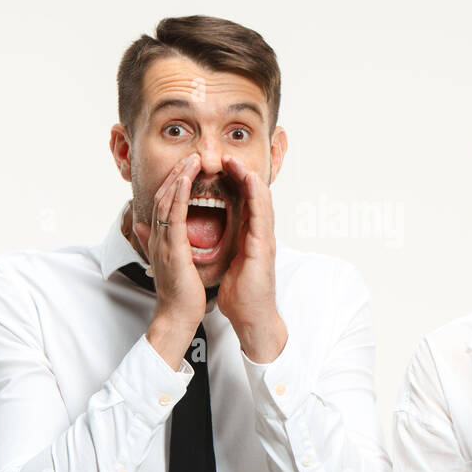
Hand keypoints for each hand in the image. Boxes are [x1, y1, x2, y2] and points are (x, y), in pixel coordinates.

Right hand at [133, 154, 206, 364]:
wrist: (178, 316)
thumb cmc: (178, 293)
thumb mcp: (166, 262)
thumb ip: (152, 242)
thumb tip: (140, 227)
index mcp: (159, 238)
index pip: (164, 203)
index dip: (173, 183)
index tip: (186, 167)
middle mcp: (157, 236)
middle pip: (163, 196)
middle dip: (176, 173)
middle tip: (190, 154)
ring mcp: (162, 241)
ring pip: (166, 201)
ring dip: (178, 177)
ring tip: (190, 159)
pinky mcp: (171, 248)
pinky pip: (172, 216)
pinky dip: (177, 196)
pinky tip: (184, 180)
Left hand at [216, 154, 286, 362]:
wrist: (251, 316)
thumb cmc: (240, 293)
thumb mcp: (226, 263)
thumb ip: (222, 246)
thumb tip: (207, 236)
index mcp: (249, 237)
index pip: (242, 203)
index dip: (233, 184)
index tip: (219, 167)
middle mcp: (259, 234)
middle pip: (252, 196)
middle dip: (241, 174)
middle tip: (228, 155)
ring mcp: (264, 239)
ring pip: (260, 200)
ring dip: (250, 178)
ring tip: (237, 160)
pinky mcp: (264, 247)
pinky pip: (262, 215)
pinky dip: (257, 196)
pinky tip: (250, 181)